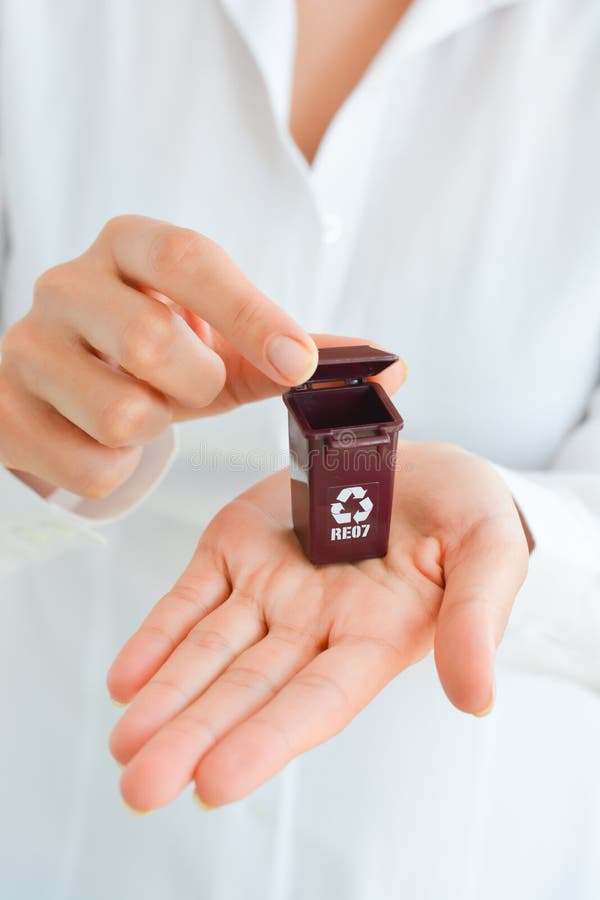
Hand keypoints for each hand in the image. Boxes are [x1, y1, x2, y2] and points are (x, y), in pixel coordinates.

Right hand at [0, 214, 317, 497]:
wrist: (68, 386)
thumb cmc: (158, 356)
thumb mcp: (222, 343)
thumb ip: (294, 349)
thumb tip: (390, 369)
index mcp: (127, 246)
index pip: (186, 259)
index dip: (248, 312)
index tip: (297, 362)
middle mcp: (66, 284)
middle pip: (150, 341)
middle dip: (194, 385)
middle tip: (191, 387)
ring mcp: (26, 347)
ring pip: (120, 414)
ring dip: (154, 429)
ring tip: (141, 409)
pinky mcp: (3, 410)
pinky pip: (88, 466)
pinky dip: (118, 469)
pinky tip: (104, 439)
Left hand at [108, 440, 528, 811]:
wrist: (416, 457)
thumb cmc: (463, 507)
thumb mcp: (489, 550)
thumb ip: (476, 619)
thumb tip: (476, 699)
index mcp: (375, 635)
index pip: (317, 699)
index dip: (269, 738)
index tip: (217, 782)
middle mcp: (313, 624)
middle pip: (248, 689)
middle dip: (195, 736)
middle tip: (142, 788)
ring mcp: (270, 586)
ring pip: (209, 650)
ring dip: (165, 697)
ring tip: (124, 745)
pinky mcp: (238, 545)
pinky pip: (192, 595)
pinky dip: (157, 635)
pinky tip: (126, 679)